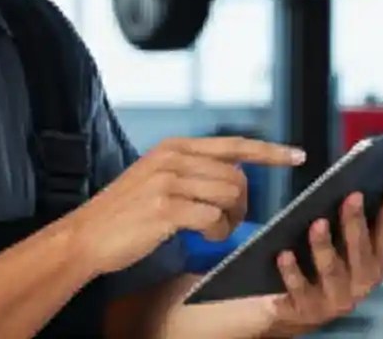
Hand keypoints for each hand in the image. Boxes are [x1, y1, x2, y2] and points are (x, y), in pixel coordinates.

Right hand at [65, 136, 304, 275]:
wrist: (84, 236)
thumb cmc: (125, 214)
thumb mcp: (157, 178)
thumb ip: (192, 171)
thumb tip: (234, 177)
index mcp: (175, 147)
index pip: (234, 144)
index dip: (269, 151)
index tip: (297, 155)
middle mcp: (173, 158)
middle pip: (238, 176)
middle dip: (243, 203)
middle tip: (228, 221)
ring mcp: (168, 182)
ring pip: (230, 195)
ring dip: (231, 220)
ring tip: (214, 230)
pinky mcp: (165, 208)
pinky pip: (214, 218)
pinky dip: (218, 232)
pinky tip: (205, 237)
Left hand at [259, 176, 382, 336]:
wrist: (300, 310)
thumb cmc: (332, 267)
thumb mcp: (353, 249)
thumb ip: (371, 223)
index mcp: (377, 263)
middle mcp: (361, 283)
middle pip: (360, 250)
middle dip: (356, 222)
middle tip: (352, 196)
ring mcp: (335, 298)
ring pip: (331, 269)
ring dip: (324, 246)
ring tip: (317, 223)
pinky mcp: (308, 308)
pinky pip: (299, 287)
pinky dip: (292, 271)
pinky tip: (284, 253)